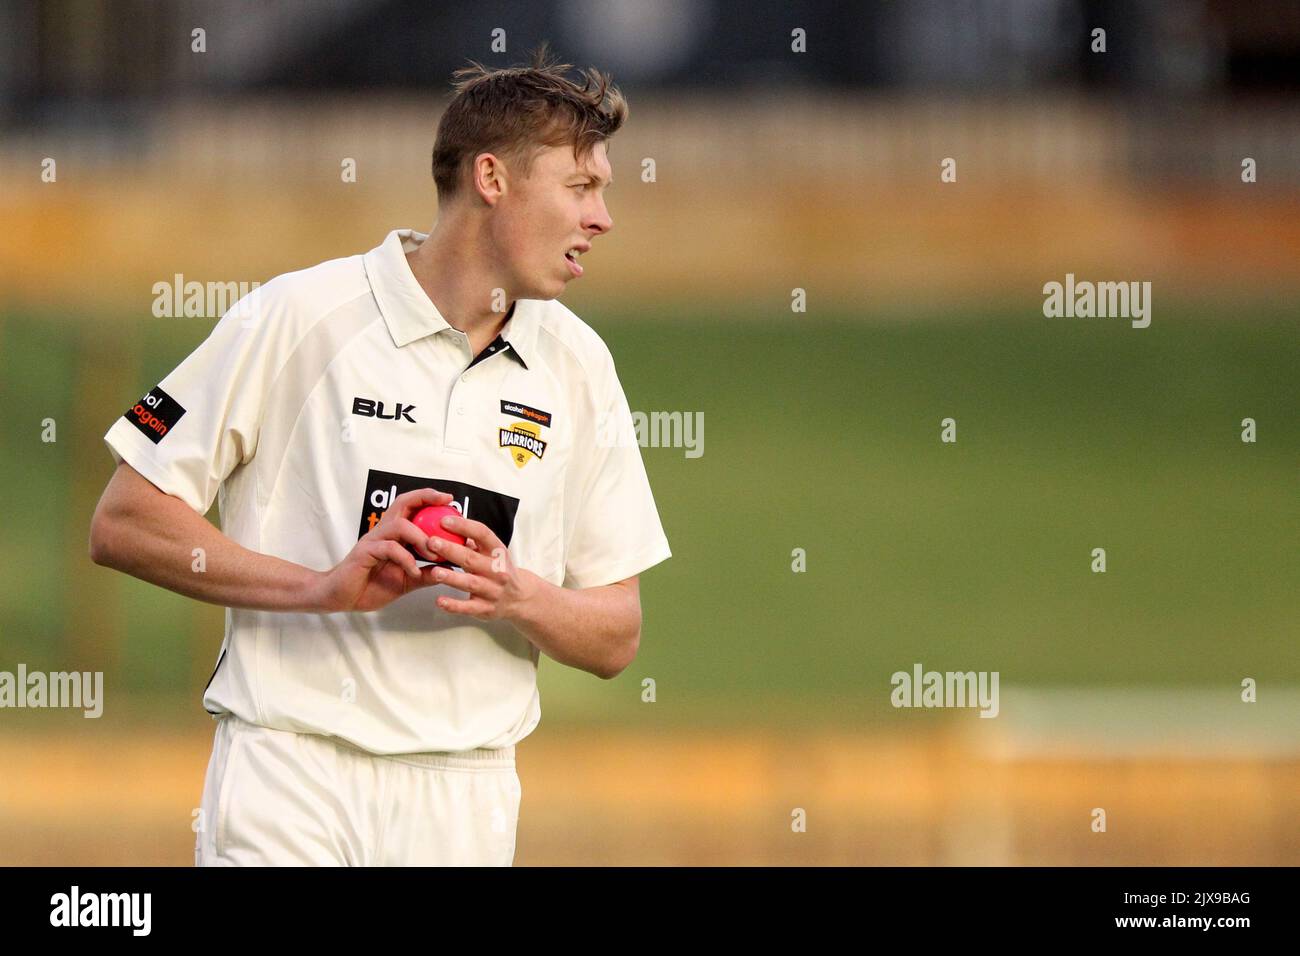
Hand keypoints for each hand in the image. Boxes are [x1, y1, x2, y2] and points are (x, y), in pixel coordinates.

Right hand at [313, 488, 450, 612]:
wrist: (341, 598)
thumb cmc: (371, 586)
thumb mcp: (406, 581)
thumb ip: (425, 574)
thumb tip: (451, 570)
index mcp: (393, 534)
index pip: (411, 507)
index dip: (429, 499)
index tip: (450, 500)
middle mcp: (383, 531)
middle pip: (403, 502)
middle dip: (426, 498)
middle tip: (447, 501)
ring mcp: (373, 540)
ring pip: (399, 525)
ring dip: (421, 537)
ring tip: (434, 554)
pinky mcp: (365, 552)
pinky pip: (389, 548)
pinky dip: (406, 559)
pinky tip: (414, 571)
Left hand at [425, 513, 538, 621]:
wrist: (520, 598)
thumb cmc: (500, 570)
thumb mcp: (493, 553)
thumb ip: (473, 542)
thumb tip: (447, 526)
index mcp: (498, 552)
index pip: (482, 534)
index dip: (464, 526)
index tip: (445, 521)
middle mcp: (497, 570)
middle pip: (472, 558)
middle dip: (451, 550)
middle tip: (431, 542)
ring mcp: (492, 590)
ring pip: (470, 583)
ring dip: (452, 577)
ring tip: (435, 571)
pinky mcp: (486, 608)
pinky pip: (468, 608)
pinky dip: (454, 605)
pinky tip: (440, 601)